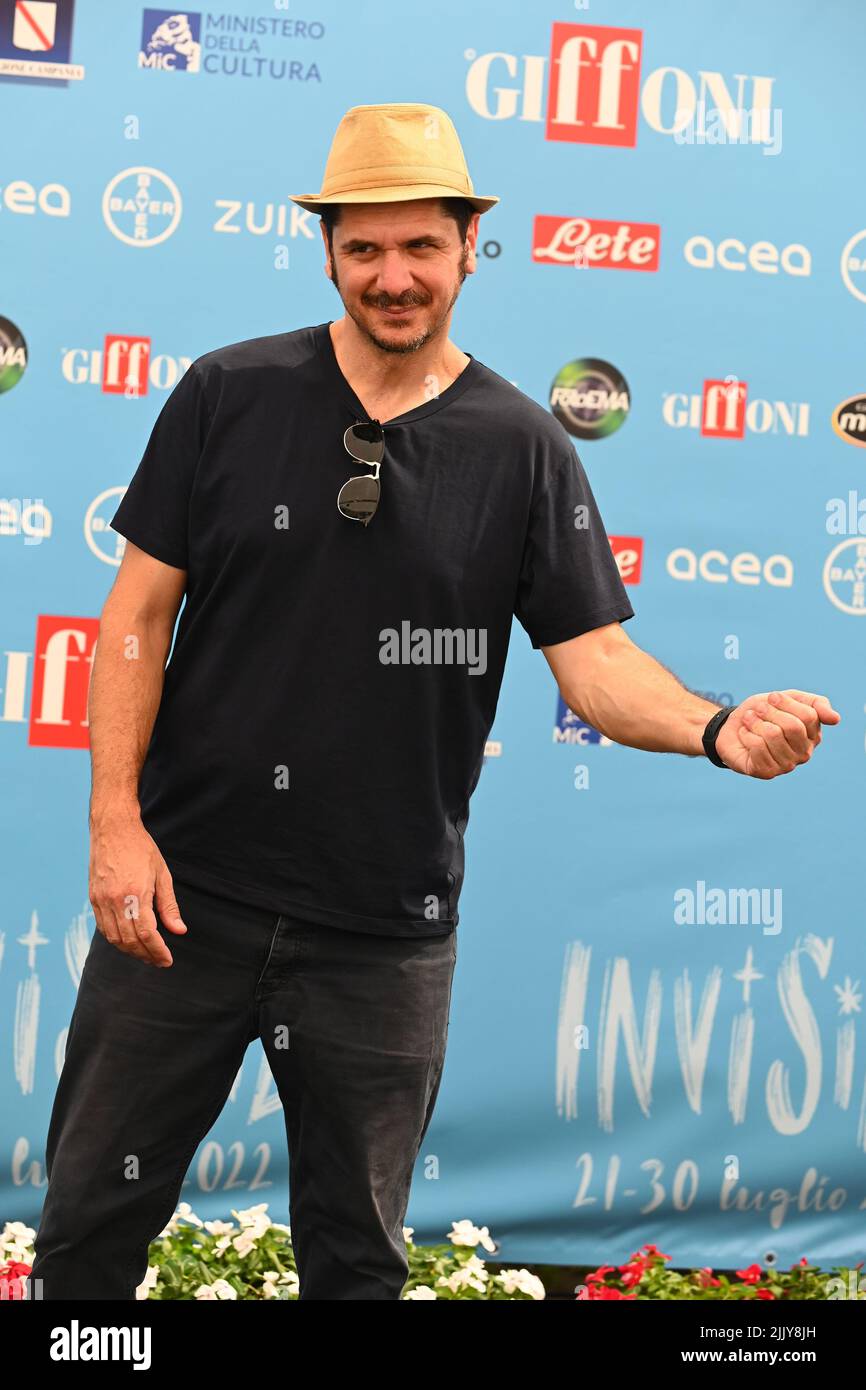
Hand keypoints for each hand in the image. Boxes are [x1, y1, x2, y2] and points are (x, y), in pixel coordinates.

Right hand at [89, 810, 187, 965]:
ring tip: (145, 954)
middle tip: (159, 960)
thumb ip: (169, 906)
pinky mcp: (93, 898)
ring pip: (114, 938)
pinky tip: (128, 940)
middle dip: (145, 954)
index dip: (157, 950)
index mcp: (136, 893)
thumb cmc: (141, 848)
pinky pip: (103, 927)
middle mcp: (115, 900)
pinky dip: (116, 939)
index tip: (166, 960)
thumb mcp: (162, 874)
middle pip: (130, 940)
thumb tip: (179, 931)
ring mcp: (101, 900)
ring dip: (130, 951)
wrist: (113, 829)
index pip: (147, 933)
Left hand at [714, 689, 840, 778]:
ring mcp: (787, 766)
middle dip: (770, 712)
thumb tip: (836, 719)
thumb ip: (815, 704)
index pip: (808, 716)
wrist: (731, 727)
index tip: (772, 697)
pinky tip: (745, 735)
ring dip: (755, 723)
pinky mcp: (767, 772)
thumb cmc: (763, 713)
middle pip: (792, 726)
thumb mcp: (788, 699)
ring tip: (749, 721)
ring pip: (773, 735)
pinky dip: (746, 735)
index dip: (786, 703)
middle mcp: (804, 753)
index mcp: (813, 735)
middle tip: (757, 710)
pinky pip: (758, 747)